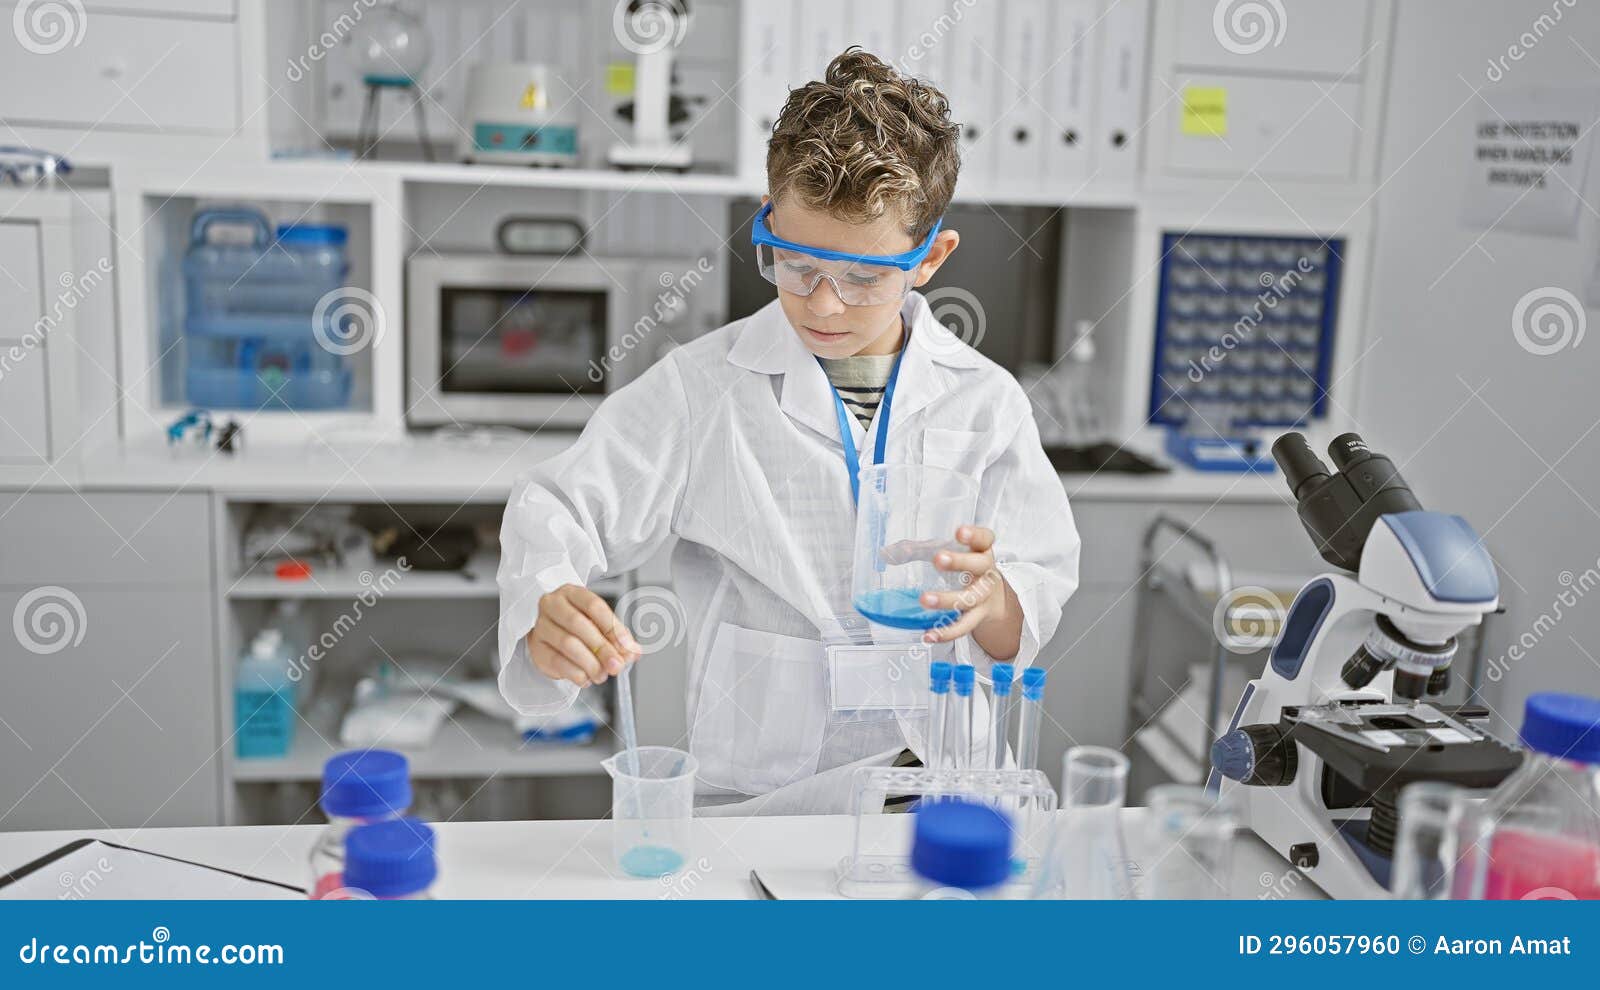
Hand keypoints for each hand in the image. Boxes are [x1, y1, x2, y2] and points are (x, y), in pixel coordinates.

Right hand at [525, 584, 640, 687]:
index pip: (594, 606)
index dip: (612, 628)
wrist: (550, 634)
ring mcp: (541, 626)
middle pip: (579, 624)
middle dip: (602, 648)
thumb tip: (633, 652)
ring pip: (567, 644)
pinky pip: (557, 661)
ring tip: (602, 675)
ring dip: (590, 663)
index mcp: (572, 593)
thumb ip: (617, 636)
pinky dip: (576, 673)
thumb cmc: (578, 626)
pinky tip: (587, 678)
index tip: (626, 646)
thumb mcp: (600, 625)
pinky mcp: (536, 648)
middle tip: (616, 665)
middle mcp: (552, 605)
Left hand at [919, 525, 1021, 658]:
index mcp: (981, 551)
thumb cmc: (965, 570)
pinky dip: (946, 632)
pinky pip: (963, 626)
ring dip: (947, 599)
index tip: (959, 532)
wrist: (994, 600)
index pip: (984, 539)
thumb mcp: (949, 555)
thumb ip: (919, 551)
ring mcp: (984, 596)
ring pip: (970, 598)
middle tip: (938, 559)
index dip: (974, 535)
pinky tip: (929, 635)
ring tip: (925, 599)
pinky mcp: (977, 617)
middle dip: (959, 562)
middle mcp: (987, 572)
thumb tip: (887, 554)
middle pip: (979, 565)